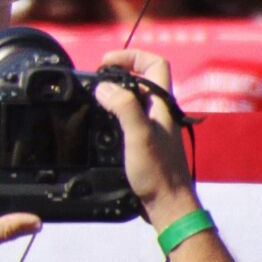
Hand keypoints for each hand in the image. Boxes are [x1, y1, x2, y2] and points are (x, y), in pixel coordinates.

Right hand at [95, 49, 198, 231]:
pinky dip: (112, 115)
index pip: (155, 63)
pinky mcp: (144, 143)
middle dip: (117, 74)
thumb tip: (103, 87)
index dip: (132, 56)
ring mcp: (153, 128)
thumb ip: (124, 106)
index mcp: (162, 104)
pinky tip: (99, 126)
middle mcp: (159, 112)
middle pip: (141, 79)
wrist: (168, 206)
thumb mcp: (139, 134)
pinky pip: (127, 119)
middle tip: (96, 81)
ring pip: (133, 99)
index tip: (106, 64)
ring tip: (94, 100)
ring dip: (114, 95)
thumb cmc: (159, 172)